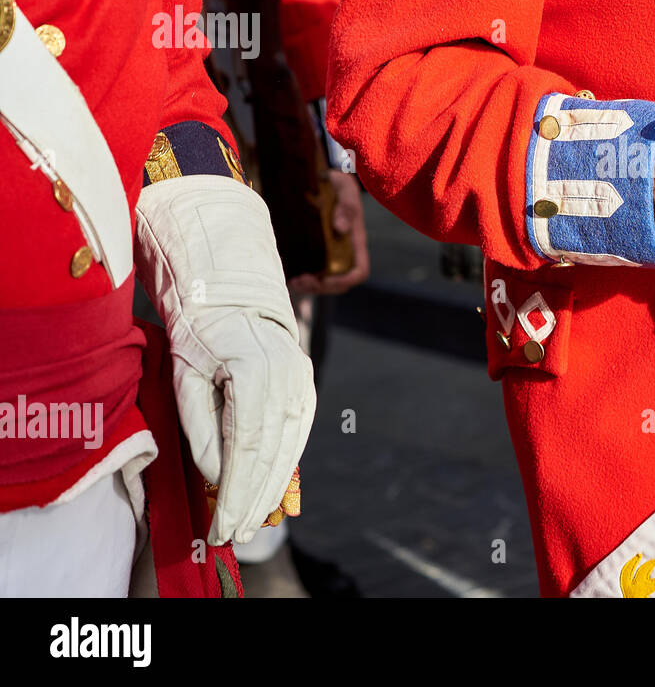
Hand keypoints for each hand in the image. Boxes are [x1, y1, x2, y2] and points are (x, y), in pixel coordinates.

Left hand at [134, 175, 315, 544]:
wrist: (231, 285)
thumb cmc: (199, 327)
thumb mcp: (184, 374)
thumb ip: (201, 426)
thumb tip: (215, 474)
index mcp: (257, 373)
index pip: (249, 448)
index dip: (235, 492)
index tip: (221, 525)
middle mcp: (289, 379)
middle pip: (274, 454)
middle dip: (253, 499)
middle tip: (235, 535)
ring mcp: (302, 381)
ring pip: (291, 447)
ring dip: (271, 488)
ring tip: (251, 521)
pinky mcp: (305, 384)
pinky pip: (297, 432)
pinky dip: (284, 464)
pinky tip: (270, 488)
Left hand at [288, 170, 370, 294]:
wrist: (327, 178)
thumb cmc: (339, 185)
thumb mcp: (345, 190)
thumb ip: (345, 207)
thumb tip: (340, 229)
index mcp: (356, 242)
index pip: (359, 271)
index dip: (345, 280)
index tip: (325, 280)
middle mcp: (345, 251)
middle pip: (340, 282)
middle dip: (321, 287)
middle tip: (301, 281)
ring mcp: (332, 252)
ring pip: (325, 280)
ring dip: (310, 286)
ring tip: (294, 282)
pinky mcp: (318, 250)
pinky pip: (313, 271)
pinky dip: (303, 278)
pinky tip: (290, 276)